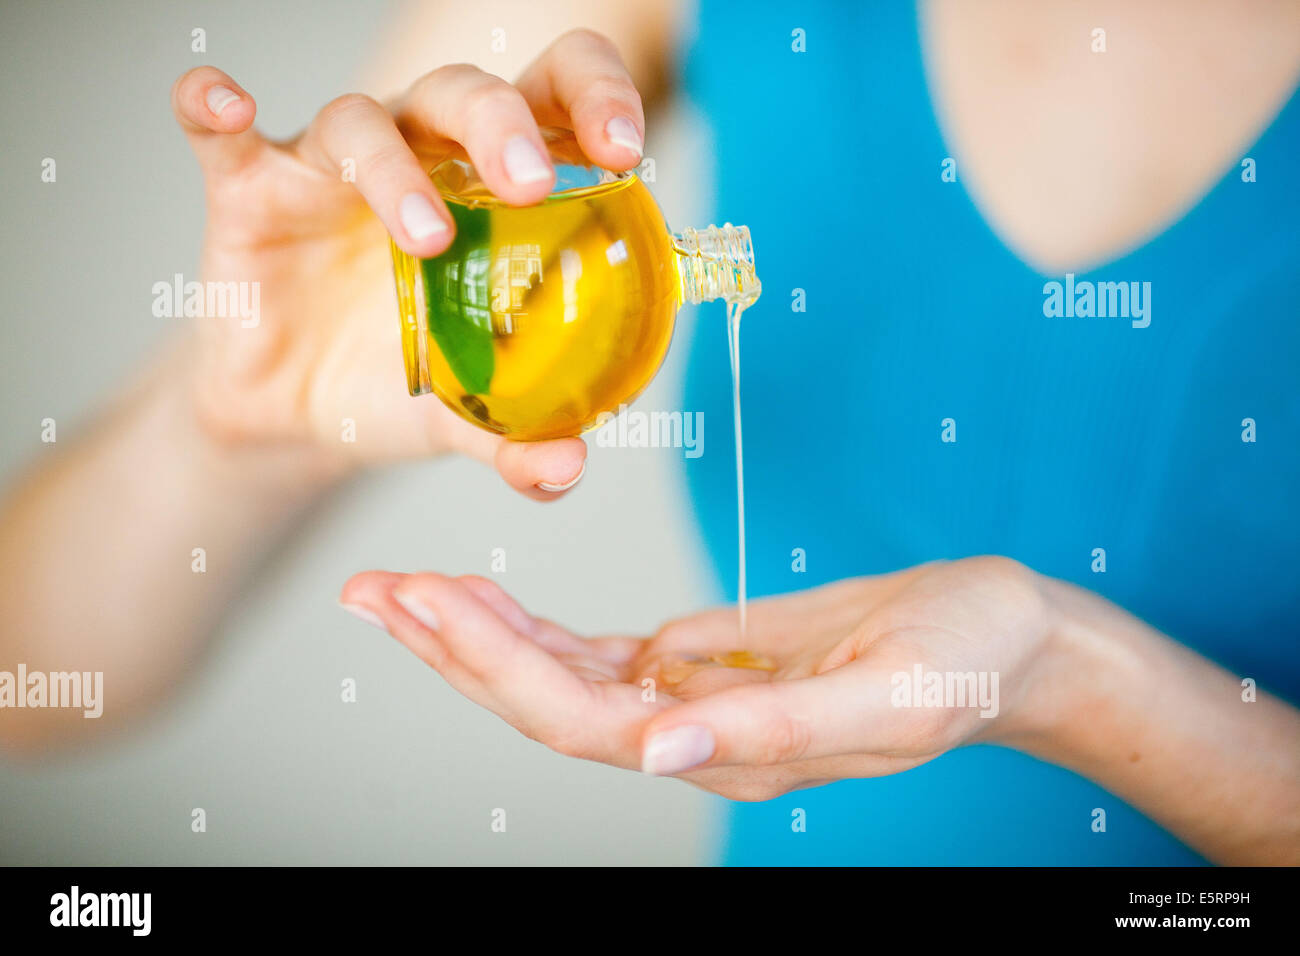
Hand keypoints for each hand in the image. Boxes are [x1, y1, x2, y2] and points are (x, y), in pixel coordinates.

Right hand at [169, 30, 645, 494]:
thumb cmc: (399, 382)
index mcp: (493, 190)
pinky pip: (223, 135)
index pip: (551, 102)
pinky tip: (225, 104)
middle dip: (501, 126)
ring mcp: (331, 170)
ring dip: (393, 169)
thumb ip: (516, 436)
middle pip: (462, 96)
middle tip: (530, 184)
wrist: (297, 418)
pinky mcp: (252, 191)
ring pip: (361, 123)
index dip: (593, 99)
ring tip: (427, 238)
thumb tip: (568, 465)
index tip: (626, 149)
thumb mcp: (465, 414)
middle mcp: (419, 158)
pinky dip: (215, 109)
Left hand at [339, 556, 1066, 799]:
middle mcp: (697, 734)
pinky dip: (539, 629)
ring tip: (404, 594)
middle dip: (454, 651)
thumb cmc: (965, 661)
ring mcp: (697, 702)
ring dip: (480, 638)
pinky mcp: (711, 663)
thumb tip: (657, 752)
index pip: (582, 720)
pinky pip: (603, 654)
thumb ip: (772, 725)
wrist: (1007, 637)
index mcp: (733, 748)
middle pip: (546, 703)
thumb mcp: (889, 694)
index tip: (429, 603)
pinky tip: (492, 604)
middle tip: (373, 597)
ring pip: (561, 678)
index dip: (498, 668)